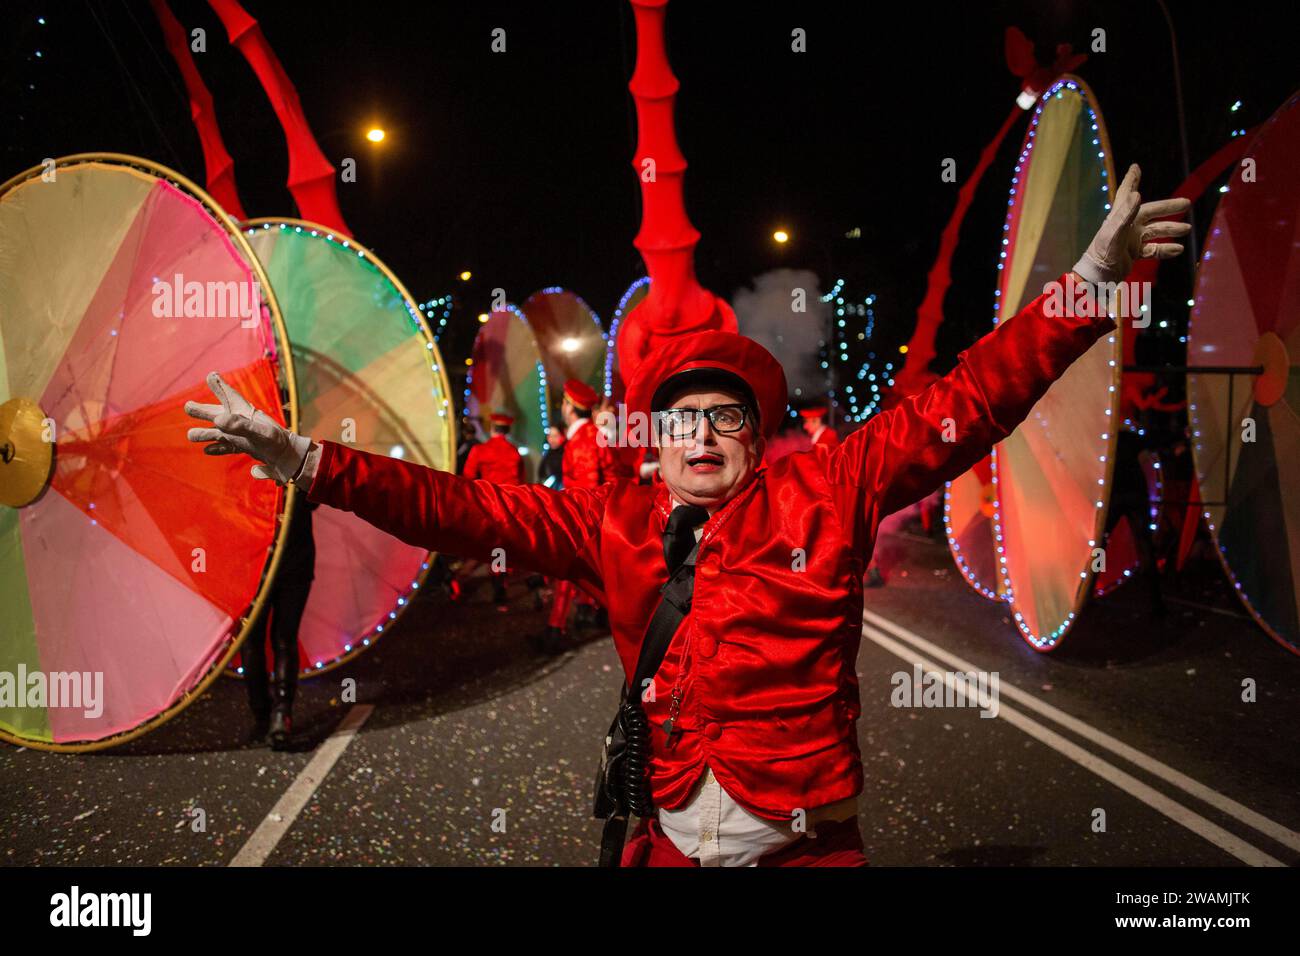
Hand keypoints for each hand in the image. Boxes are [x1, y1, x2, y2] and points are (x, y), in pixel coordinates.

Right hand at [185, 371, 310, 483]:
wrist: (289, 459)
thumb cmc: (277, 442)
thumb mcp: (260, 432)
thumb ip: (239, 425)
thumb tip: (217, 420)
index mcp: (245, 412)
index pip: (229, 396)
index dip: (219, 386)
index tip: (211, 375)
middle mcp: (241, 422)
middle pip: (217, 414)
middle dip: (202, 411)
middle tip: (187, 406)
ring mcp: (241, 435)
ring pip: (218, 433)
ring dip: (205, 433)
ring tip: (190, 434)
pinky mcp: (244, 447)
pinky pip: (227, 447)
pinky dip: (217, 448)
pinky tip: (208, 450)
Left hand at [1073, 164, 1192, 284]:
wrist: (1097, 278)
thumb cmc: (1103, 253)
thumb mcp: (1114, 233)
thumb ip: (1125, 214)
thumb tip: (1138, 194)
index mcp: (1120, 216)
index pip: (1126, 193)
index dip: (1131, 180)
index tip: (1135, 167)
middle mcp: (1127, 225)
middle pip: (1151, 212)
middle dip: (1168, 207)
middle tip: (1187, 203)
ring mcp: (1131, 239)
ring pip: (1156, 230)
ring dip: (1171, 229)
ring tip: (1187, 229)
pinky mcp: (1134, 253)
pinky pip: (1153, 249)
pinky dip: (1165, 248)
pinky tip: (1178, 249)